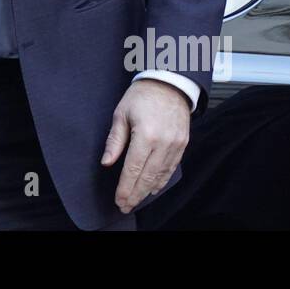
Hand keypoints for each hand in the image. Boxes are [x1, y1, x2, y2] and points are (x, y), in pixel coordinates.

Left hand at [100, 77, 190, 212]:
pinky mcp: (182, 144)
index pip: (133, 169)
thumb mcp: (121, 114)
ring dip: (148, 190)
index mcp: (146, 134)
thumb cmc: (141, 96)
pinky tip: (153, 188)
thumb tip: (106, 162)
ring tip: (136, 200)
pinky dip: (162, 180)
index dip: (125, 187)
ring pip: (161, 175)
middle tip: (125, 206)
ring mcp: (176, 144)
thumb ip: (115, 140)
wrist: (169, 83)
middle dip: (135, 194)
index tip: (119, 200)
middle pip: (148, 176)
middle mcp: (163, 142)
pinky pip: (172, 167)